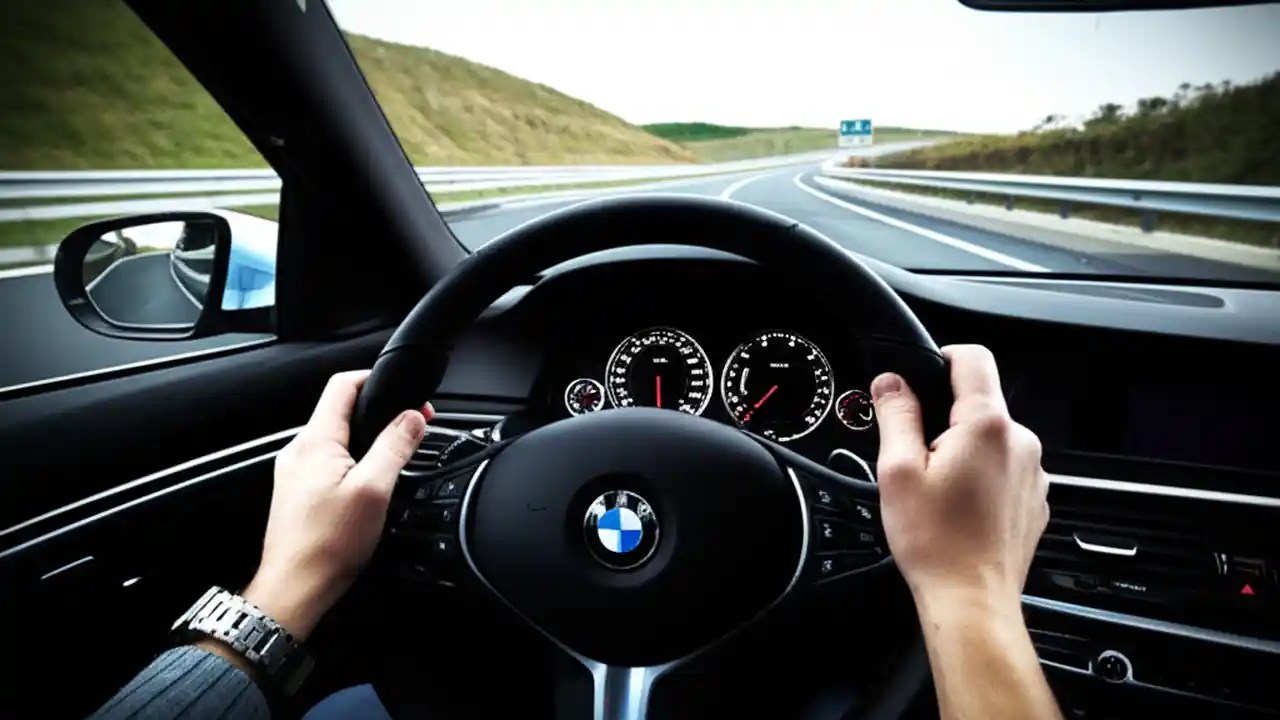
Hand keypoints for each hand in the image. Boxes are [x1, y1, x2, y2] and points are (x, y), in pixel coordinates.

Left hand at [242, 370, 430, 639]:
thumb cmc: (327, 545)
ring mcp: (295, 473)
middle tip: (411, 427)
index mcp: (315, 441)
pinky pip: (329, 463)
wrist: (294, 589)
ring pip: (337, 439)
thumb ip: (394, 446)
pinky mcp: (298, 493)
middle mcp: (299, 451)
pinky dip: (354, 462)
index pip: (342, 386)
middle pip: (341, 411)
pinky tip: (370, 483)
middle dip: (378, 413)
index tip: (404, 392)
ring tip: (395, 455)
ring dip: (367, 440)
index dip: (375, 379)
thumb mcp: (373, 490)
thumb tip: (412, 417)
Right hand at [872, 345, 1047, 617]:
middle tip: (917, 458)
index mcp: (987, 426)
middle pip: (980, 402)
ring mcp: (1032, 472)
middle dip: (945, 419)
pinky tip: (959, 508)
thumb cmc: (937, 543)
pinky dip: (981, 478)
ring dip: (964, 451)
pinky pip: (1004, 469)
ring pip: (992, 439)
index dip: (941, 358)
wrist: (971, 600)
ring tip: (938, 491)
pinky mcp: (1034, 498)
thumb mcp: (897, 470)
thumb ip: (896, 415)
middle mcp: (1020, 442)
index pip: (973, 358)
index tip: (920, 379)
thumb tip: (890, 382)